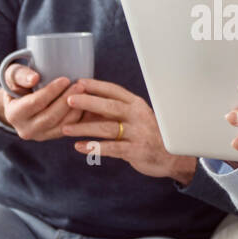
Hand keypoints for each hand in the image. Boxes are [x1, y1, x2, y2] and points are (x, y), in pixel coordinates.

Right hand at [0, 65, 84, 140]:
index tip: (65, 79)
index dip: (52, 91)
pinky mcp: (52, 136)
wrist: (21, 101)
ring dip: (76, 109)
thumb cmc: (18, 83)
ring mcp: (40, 136)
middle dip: (67, 100)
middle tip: (80, 85)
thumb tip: (34, 78)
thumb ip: (20, 75)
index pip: (36, 103)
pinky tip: (86, 103)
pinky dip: (79, 117)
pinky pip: (69, 129)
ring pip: (62, 126)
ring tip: (85, 93)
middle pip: (51, 117)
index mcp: (13, 115)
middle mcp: (25, 130)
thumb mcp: (13, 75)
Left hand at [61, 79, 197, 184]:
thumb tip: (85, 102)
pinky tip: (78, 147)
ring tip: (65, 128)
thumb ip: (115, 110)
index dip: (95, 86)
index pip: (114, 90)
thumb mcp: (136, 116)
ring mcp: (137, 133)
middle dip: (87, 102)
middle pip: (109, 106)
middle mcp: (137, 115)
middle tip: (68, 99)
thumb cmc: (148, 134)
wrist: (172, 156)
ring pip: (107, 127)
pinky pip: (110, 148)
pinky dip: (93, 147)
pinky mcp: (135, 151)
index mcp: (136, 103)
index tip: (78, 82)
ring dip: (84, 127)